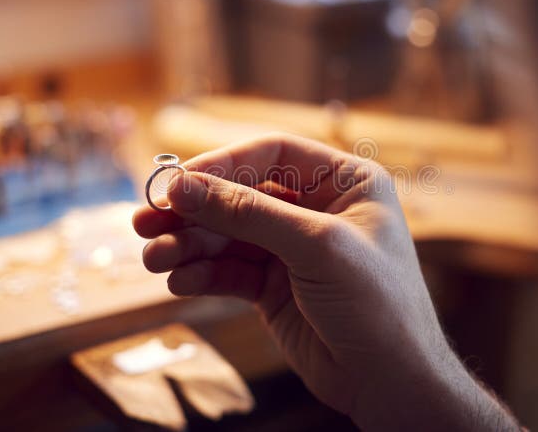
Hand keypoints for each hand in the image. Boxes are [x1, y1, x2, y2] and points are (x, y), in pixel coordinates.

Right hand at [133, 133, 516, 430]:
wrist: (393, 383)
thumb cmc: (376, 304)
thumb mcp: (315, 247)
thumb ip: (247, 213)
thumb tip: (181, 184)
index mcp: (345, 182)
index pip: (271, 155)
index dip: (220, 165)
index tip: (174, 184)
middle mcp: (318, 209)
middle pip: (241, 195)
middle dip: (194, 210)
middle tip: (144, 222)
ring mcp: (294, 249)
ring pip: (228, 236)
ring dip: (188, 245)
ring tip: (153, 259)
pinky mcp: (276, 286)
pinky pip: (230, 271)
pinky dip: (203, 275)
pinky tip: (180, 283)